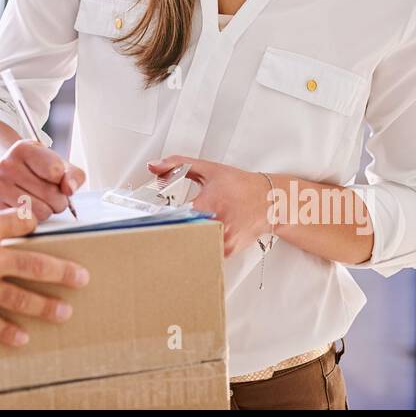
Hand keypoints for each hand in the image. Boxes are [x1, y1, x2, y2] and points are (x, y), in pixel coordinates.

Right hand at [0, 139, 86, 220]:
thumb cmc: (31, 169)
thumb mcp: (54, 162)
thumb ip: (72, 174)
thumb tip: (69, 189)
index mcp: (23, 149)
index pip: (56, 171)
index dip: (63, 179)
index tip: (56, 178)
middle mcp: (7, 166)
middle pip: (50, 194)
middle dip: (59, 199)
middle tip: (53, 195)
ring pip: (41, 212)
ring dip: (48, 211)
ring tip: (41, 202)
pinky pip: (28, 222)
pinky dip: (34, 219)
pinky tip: (29, 208)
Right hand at [0, 209, 89, 345]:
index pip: (15, 222)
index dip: (29, 220)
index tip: (38, 219)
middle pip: (32, 265)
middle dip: (60, 272)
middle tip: (81, 278)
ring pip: (20, 297)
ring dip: (44, 306)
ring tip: (64, 312)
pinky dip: (6, 332)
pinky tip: (22, 339)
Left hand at [147, 155, 270, 257]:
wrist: (269, 201)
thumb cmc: (240, 185)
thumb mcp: (209, 169)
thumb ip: (178, 164)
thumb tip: (153, 166)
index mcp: (209, 204)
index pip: (174, 216)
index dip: (157, 218)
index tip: (146, 218)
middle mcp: (217, 225)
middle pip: (180, 234)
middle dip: (167, 230)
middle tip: (154, 228)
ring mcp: (222, 240)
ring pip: (191, 246)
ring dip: (181, 239)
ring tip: (172, 234)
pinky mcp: (226, 250)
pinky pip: (203, 252)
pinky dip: (195, 245)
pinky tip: (193, 237)